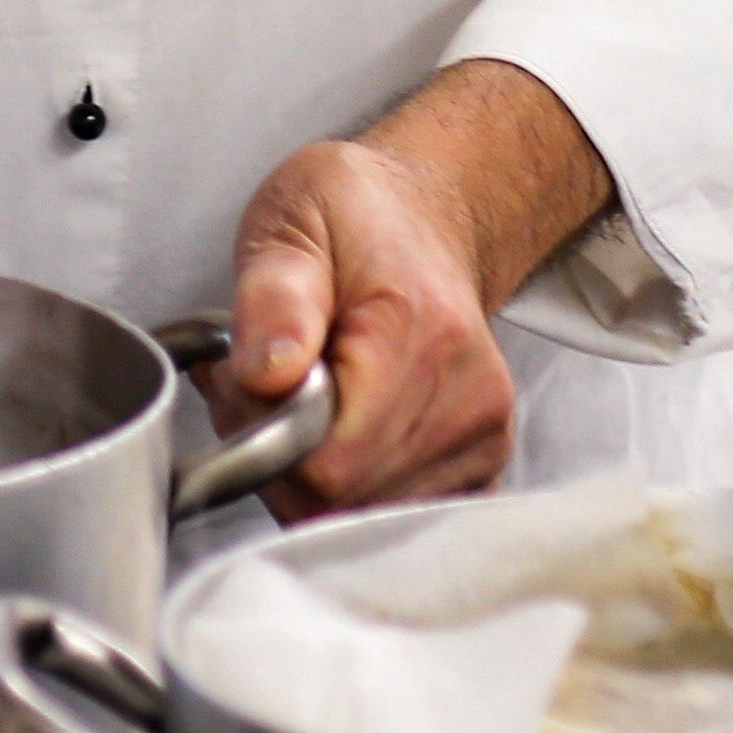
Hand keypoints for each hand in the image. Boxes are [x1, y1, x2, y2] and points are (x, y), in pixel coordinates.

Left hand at [223, 61, 610, 514]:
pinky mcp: (481, 464)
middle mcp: (468, 399)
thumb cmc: (352, 218)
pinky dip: (348, 487)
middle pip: (341, 499)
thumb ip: (273, 298)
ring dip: (309, 473)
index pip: (326, 462)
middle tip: (266, 384)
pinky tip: (339, 427)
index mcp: (419, 336)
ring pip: (361, 514)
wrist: (422, 220)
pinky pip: (390, 515)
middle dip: (280, 455)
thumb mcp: (292, 220)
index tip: (249, 378)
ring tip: (301, 398)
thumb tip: (269, 375)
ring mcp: (482, 439)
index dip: (264, 436)